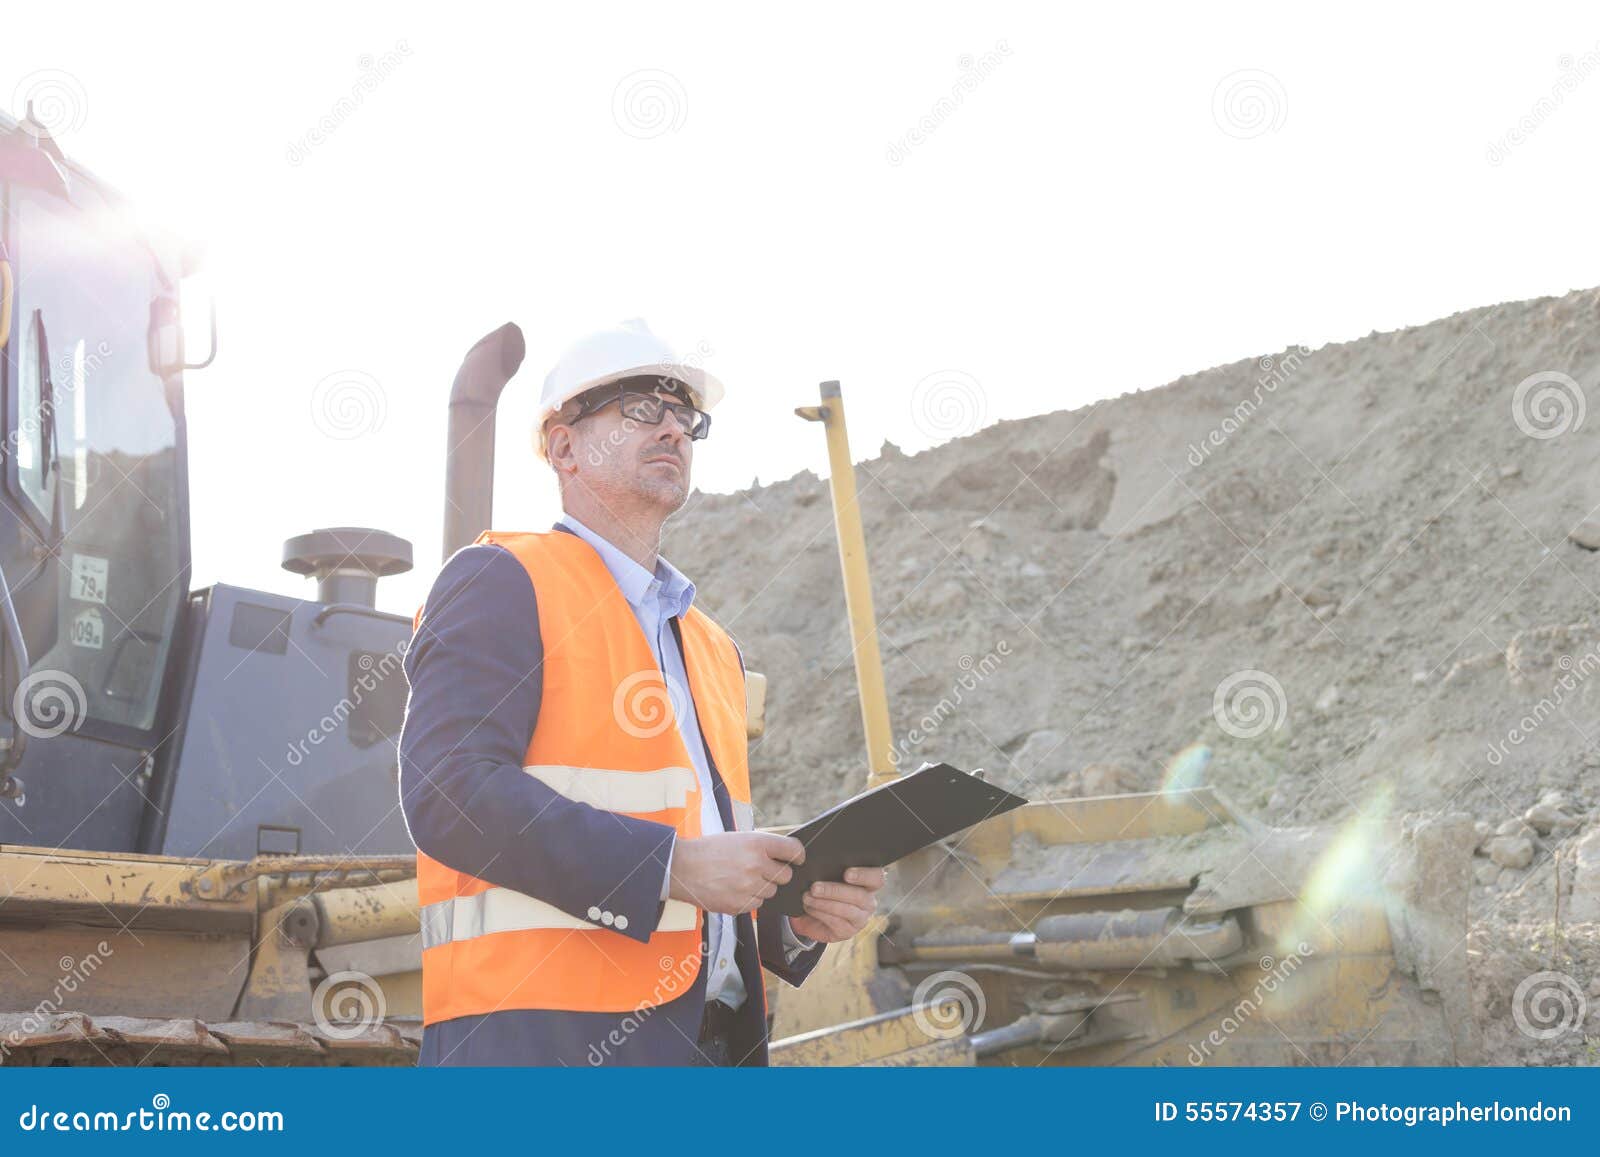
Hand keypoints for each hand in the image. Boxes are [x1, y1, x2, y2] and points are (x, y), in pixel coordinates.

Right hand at [667, 831, 804, 914]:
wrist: (682, 867)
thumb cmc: (708, 850)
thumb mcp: (738, 838)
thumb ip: (762, 847)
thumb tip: (784, 856)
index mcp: (757, 844)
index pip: (793, 850)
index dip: (798, 856)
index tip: (797, 859)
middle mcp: (756, 865)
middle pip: (786, 876)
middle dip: (776, 874)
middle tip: (761, 870)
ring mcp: (748, 887)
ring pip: (771, 892)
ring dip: (761, 888)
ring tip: (741, 879)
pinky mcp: (740, 905)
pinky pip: (756, 905)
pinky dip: (749, 899)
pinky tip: (733, 889)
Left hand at [789, 866, 885, 942]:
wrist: (814, 916)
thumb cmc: (825, 890)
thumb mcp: (829, 876)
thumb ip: (831, 869)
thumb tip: (819, 862)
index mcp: (869, 883)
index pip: (877, 877)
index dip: (864, 875)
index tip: (847, 874)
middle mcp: (868, 901)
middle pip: (860, 896)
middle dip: (835, 891)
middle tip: (815, 887)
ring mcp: (861, 918)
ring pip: (847, 910)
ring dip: (824, 903)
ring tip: (808, 897)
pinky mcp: (849, 931)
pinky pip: (836, 922)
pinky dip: (820, 913)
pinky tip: (809, 907)